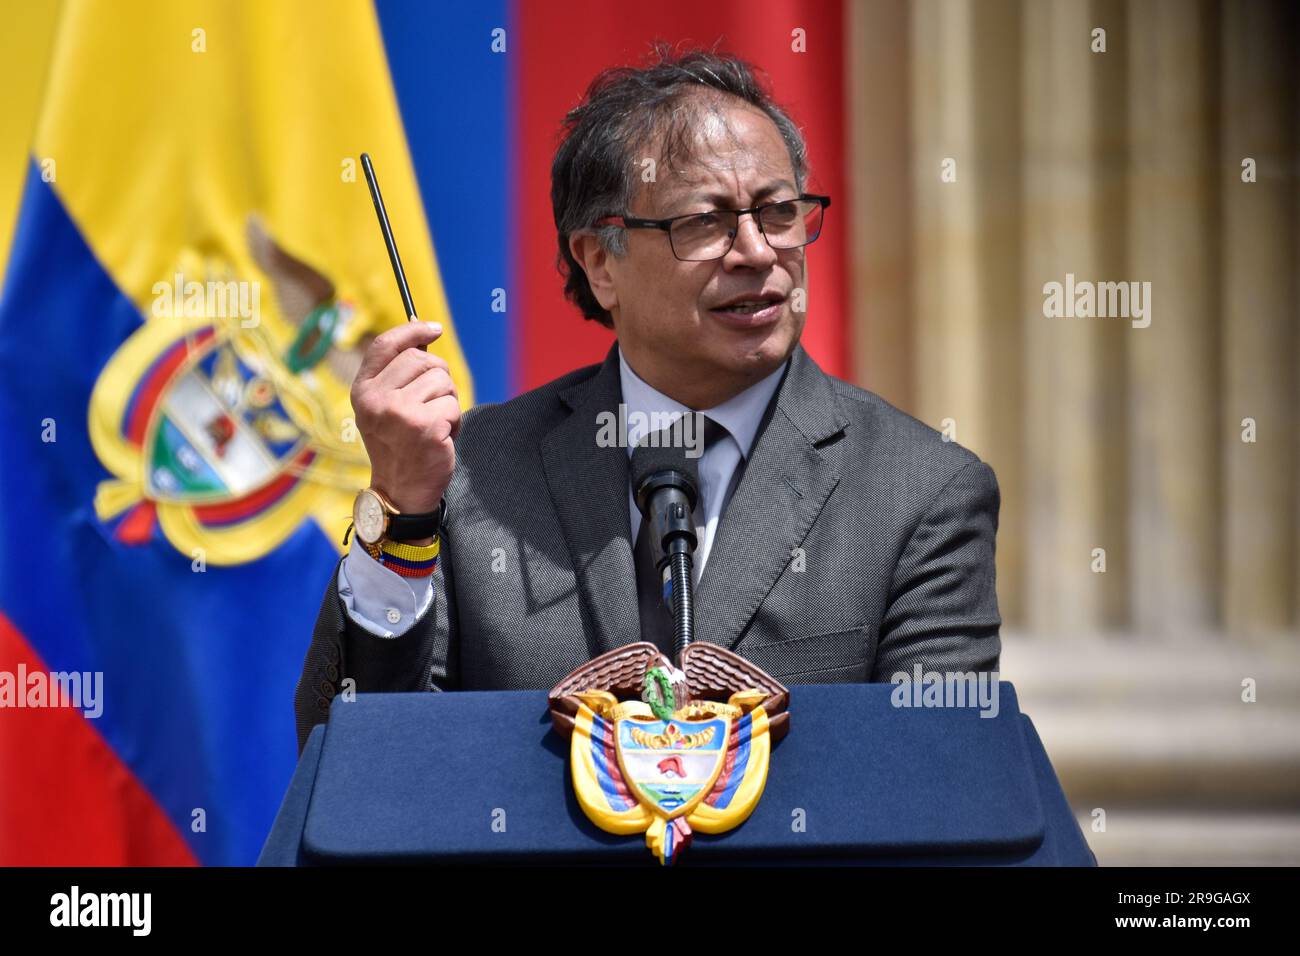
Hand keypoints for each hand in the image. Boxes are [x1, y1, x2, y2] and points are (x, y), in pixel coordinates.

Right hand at [350, 321, 459, 515]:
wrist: (401, 489)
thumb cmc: (399, 445)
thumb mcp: (386, 407)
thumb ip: (398, 374)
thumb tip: (423, 331)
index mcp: (362, 391)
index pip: (386, 345)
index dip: (412, 331)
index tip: (433, 328)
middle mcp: (376, 399)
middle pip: (423, 360)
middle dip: (438, 377)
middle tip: (432, 404)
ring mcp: (399, 412)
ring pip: (442, 381)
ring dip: (447, 401)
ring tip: (433, 423)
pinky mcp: (425, 426)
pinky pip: (453, 404)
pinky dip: (454, 420)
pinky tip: (440, 437)